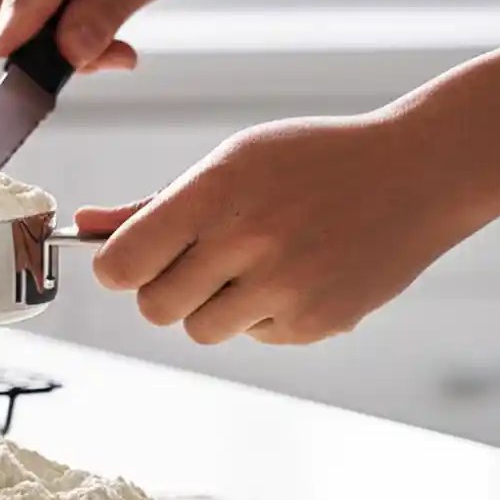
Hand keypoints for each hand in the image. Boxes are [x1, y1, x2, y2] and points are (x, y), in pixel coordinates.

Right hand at [0, 0, 220, 72]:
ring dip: (45, 36)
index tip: (50, 89)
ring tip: (101, 25)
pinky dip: (42, 15)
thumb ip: (108, 11)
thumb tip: (70, 55)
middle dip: (45, 52)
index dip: (29, 63)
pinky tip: (83, 3)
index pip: (18, 15)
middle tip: (108, 49)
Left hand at [75, 115, 485, 344]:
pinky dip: (264, 315)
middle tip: (195, 264)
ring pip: (201, 330)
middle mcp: (247, 243)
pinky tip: (297, 274)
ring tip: (252, 266)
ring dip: (213, 306)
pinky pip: (255, 337)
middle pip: (155, 307)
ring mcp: (285, 289)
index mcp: (215, 193)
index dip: (117, 268)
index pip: (123, 264)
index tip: (131, 262)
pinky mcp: (316, 323)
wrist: (416, 174)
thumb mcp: (232, 161)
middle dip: (163, 290)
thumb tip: (83, 225)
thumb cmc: (312, 162)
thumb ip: (154, 204)